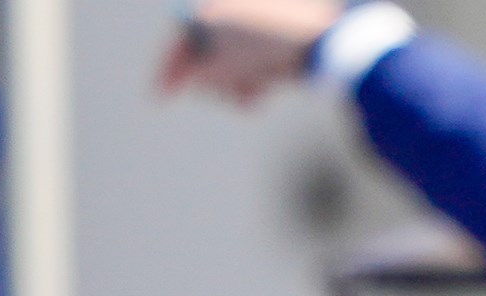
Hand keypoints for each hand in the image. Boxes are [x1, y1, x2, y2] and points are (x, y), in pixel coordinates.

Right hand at [157, 0, 341, 102]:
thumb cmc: (267, 42)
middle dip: (213, 78)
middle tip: (225, 90)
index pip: (183, 32)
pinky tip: (263, 92)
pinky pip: (256, 68)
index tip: (162, 96)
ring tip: (250, 91)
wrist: (323, 40)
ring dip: (234, 84)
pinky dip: (253, 82)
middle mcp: (237, 8)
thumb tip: (195, 77)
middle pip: (207, 51)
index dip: (169, 65)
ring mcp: (261, 27)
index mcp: (219, 4)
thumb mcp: (218, 59)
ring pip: (233, 65)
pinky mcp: (280, 45)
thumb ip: (194, 69)